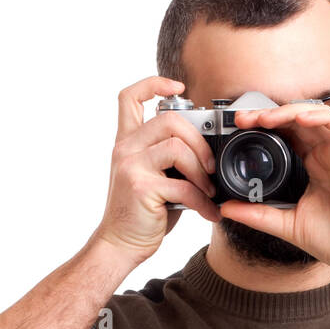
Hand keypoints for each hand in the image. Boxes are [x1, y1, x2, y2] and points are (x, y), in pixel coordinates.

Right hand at [95, 75, 220, 264]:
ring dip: (201, 170)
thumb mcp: (153, 178)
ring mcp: (131, 167)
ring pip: (177, 147)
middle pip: (169, 120)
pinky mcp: (141, 188)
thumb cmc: (141, 214)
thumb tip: (207, 150)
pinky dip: (202, 201)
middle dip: (199, 141)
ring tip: (209, 190)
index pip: (130, 97)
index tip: (178, 87)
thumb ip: (170, 158)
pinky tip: (207, 212)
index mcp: (127, 143)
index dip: (154, 83)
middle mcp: (125, 149)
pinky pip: (183, 185)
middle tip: (210, 166)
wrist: (120, 245)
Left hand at [218, 102, 329, 277]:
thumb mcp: (287, 225)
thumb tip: (227, 209)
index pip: (286, 134)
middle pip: (297, 120)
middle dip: (270, 115)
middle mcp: (326, 155)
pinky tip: (302, 119)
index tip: (240, 128)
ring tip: (266, 118)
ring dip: (291, 112)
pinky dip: (322, 117)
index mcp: (312, 166)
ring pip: (317, 116)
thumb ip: (258, 215)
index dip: (264, 126)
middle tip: (244, 118)